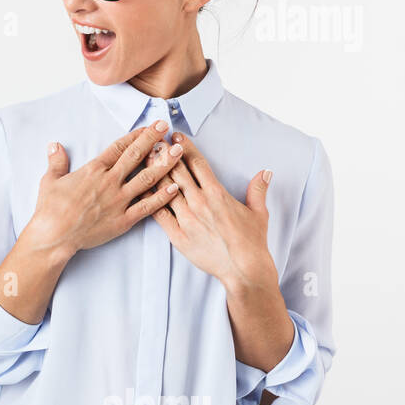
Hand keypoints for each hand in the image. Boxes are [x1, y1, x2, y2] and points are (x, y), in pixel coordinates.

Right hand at [19, 121, 183, 263]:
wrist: (54, 236)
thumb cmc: (50, 210)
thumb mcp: (50, 181)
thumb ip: (56, 161)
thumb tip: (54, 145)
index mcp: (93, 170)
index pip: (119, 147)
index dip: (136, 135)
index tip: (149, 127)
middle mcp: (109, 182)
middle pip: (136, 156)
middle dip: (153, 140)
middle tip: (166, 127)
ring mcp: (118, 201)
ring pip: (146, 179)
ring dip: (164, 164)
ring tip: (178, 152)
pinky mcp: (123, 220)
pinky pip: (147, 207)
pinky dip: (161, 197)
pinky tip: (174, 188)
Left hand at [140, 132, 276, 289]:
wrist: (243, 269)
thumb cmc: (252, 242)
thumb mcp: (259, 213)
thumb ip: (258, 190)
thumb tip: (265, 172)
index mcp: (218, 193)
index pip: (198, 163)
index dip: (185, 147)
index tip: (176, 136)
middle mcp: (200, 202)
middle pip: (177, 171)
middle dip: (164, 153)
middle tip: (153, 139)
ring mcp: (187, 218)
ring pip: (165, 188)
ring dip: (153, 171)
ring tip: (143, 157)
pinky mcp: (177, 235)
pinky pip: (158, 213)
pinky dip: (148, 199)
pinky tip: (139, 188)